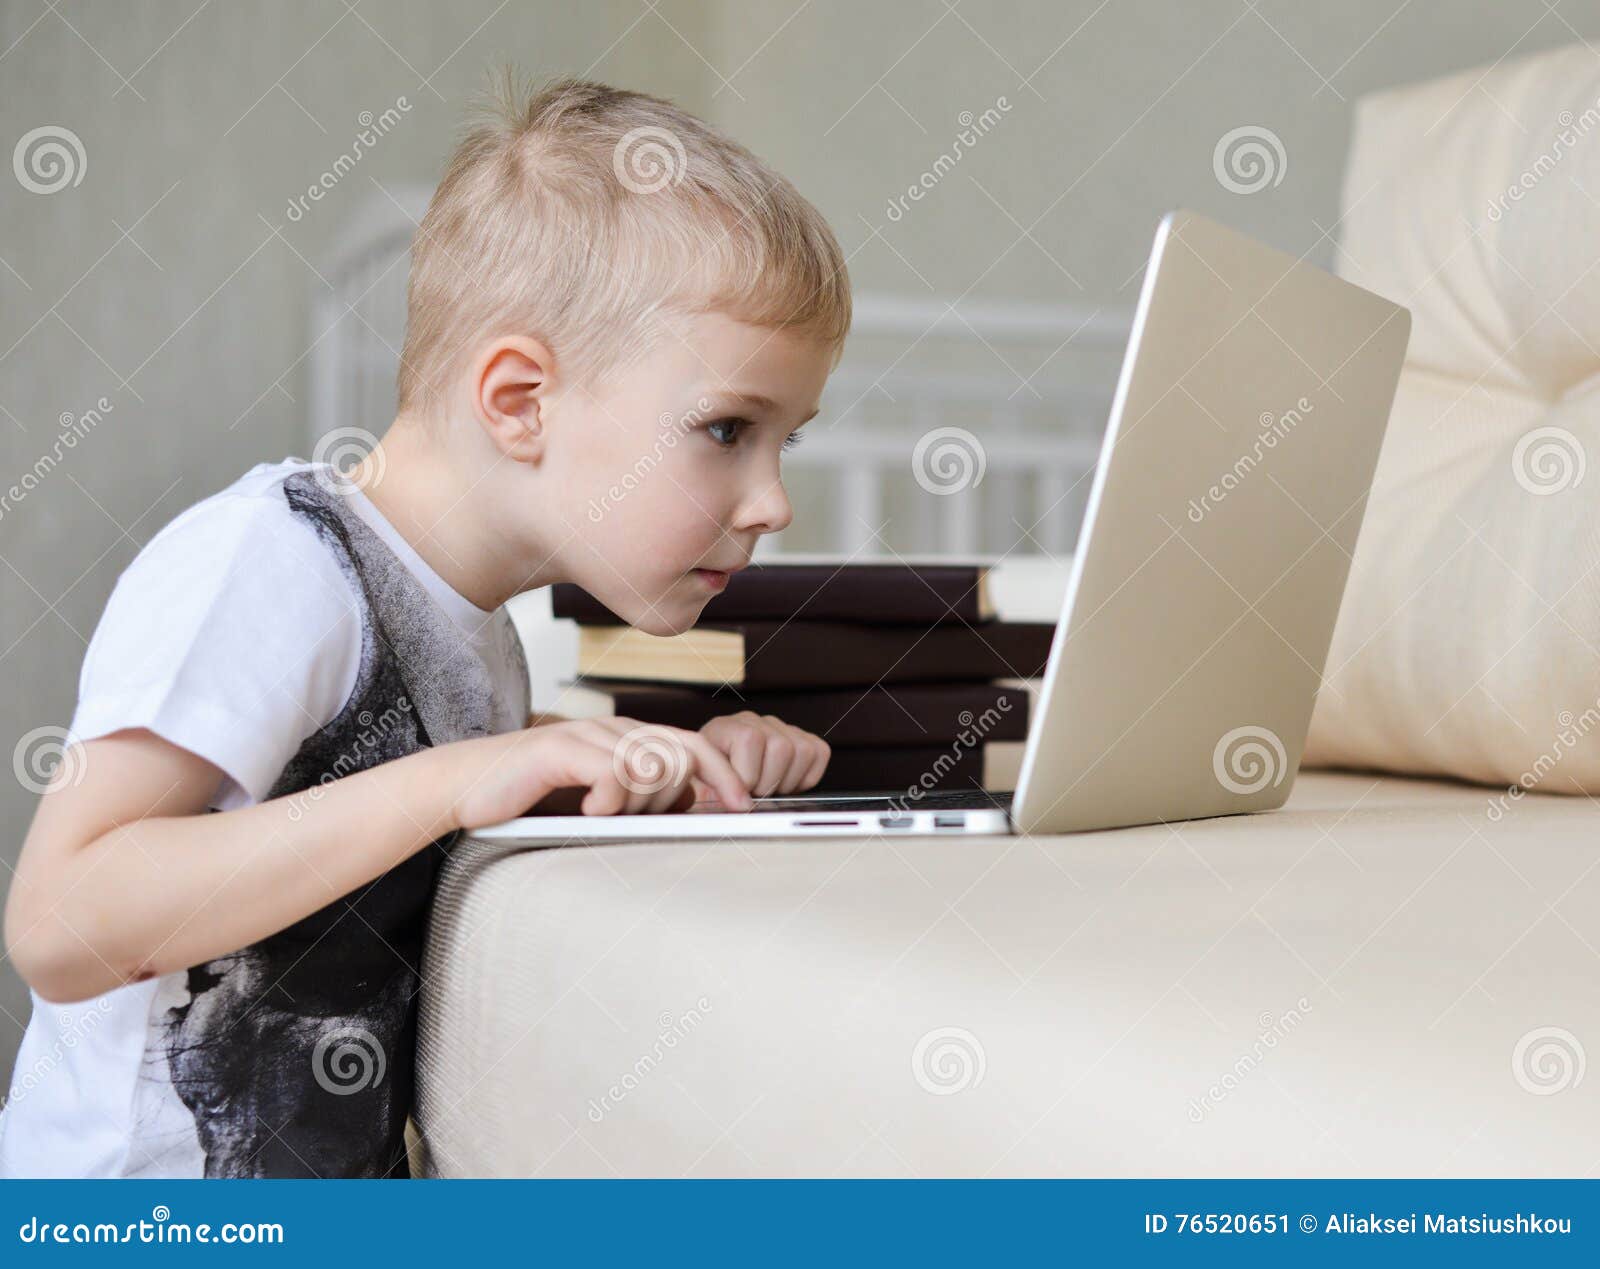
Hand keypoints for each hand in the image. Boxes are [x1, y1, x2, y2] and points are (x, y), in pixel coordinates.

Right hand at [449, 718, 752, 828]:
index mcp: (629, 737)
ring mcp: (589, 735)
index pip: (696, 747)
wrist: (468, 787)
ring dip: (638, 803)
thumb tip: (693, 804)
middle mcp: (615, 729)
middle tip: (630, 817)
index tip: (745, 808)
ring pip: (652, 766)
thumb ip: (644, 795)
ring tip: (605, 813)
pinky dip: (610, 799)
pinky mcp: (562, 748)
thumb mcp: (602, 798)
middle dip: (671, 800)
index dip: (726, 775)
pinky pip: (614, 772)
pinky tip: (590, 810)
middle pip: (681, 759)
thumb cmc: (534, 796)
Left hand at [695, 711, 829, 800]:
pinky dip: (806, 777)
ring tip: (768, 788)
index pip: (750, 739)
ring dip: (787, 781)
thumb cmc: (708, 790)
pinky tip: (785, 782)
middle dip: (768, 783)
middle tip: (753, 793)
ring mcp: (777, 728)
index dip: (747, 777)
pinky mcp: (800, 739)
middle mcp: (751, 722)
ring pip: (802, 750)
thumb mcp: (699, 793)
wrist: (714, 785)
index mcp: (722, 729)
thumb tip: (740, 804)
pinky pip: (818, 753)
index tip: (738, 797)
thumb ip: (710, 795)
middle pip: (781, 747)